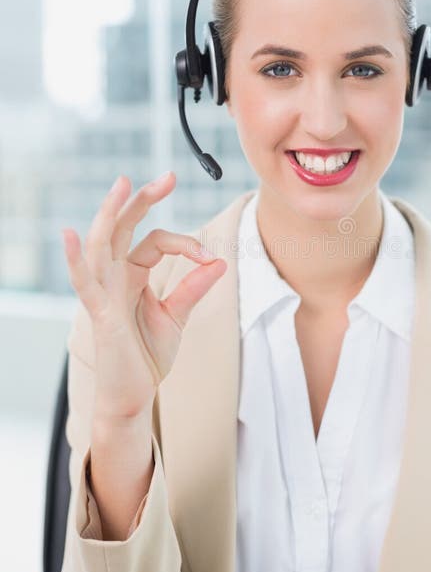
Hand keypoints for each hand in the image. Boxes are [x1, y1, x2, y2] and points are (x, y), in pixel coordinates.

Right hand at [61, 171, 226, 420]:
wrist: (135, 395)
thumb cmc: (148, 356)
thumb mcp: (177, 316)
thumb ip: (194, 288)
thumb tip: (219, 262)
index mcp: (133, 274)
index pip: (157, 241)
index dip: (186, 244)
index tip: (211, 257)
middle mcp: (114, 277)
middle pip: (124, 228)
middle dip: (143, 200)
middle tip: (169, 176)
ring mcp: (104, 292)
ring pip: (102, 244)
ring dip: (111, 213)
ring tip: (123, 184)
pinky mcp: (99, 313)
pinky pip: (84, 281)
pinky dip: (75, 259)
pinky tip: (70, 235)